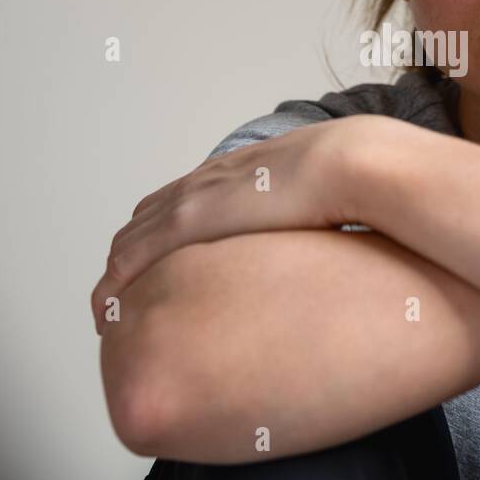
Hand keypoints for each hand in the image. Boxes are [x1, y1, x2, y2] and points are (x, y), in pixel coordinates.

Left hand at [90, 114, 387, 334]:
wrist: (366, 165)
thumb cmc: (370, 182)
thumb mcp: (344, 197)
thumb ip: (333, 216)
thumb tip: (355, 242)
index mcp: (246, 170)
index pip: (187, 198)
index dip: (167, 234)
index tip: (162, 266)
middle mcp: (213, 178)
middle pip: (147, 216)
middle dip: (130, 255)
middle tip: (124, 296)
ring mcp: (199, 198)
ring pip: (131, 238)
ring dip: (114, 276)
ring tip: (108, 313)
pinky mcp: (192, 222)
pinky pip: (133, 257)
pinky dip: (114, 284)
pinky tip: (108, 310)